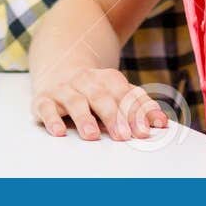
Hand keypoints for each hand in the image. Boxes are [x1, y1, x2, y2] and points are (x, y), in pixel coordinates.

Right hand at [30, 69, 168, 141]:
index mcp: (107, 79)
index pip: (123, 95)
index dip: (134, 112)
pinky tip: (58, 132)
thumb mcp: (118, 93)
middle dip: (112, 116)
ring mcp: (64, 90)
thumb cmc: (94, 90)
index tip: (143, 131)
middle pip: (101, 97)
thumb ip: (140, 107)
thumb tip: (162, 122)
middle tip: (123, 136)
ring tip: (91, 136)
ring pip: (74, 101)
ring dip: (84, 118)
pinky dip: (51, 119)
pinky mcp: (44, 100)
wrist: (59, 70)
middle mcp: (85, 81)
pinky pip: (46, 108)